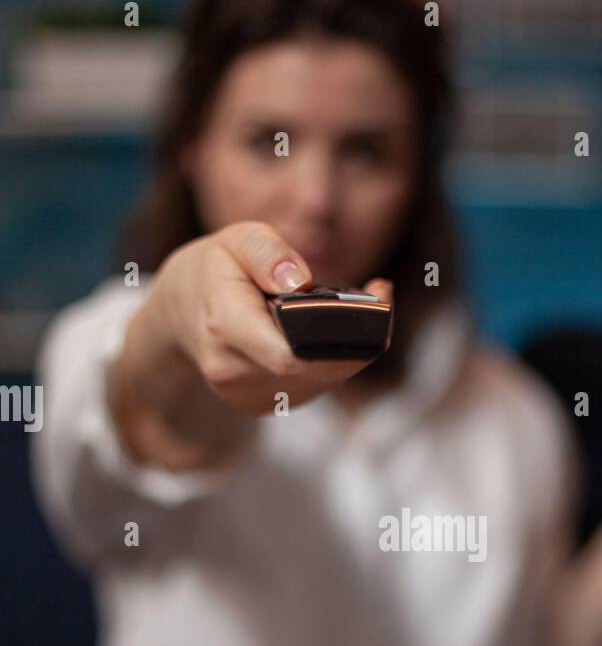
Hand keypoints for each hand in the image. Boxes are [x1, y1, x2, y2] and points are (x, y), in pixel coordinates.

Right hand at [149, 220, 390, 414]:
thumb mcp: (236, 240)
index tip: (376, 299)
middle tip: (377, 297)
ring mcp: (246, 395)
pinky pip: (313, 386)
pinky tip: (325, 335)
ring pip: (321, 379)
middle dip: (351, 337)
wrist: (180, 313)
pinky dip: (329, 360)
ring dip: (344, 348)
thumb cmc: (214, 270)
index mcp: (226, 327)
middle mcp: (233, 371)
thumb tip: (300, 280)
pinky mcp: (261, 404)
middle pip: (317, 368)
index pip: (292, 353)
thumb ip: (268, 253)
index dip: (341, 333)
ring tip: (347, 312)